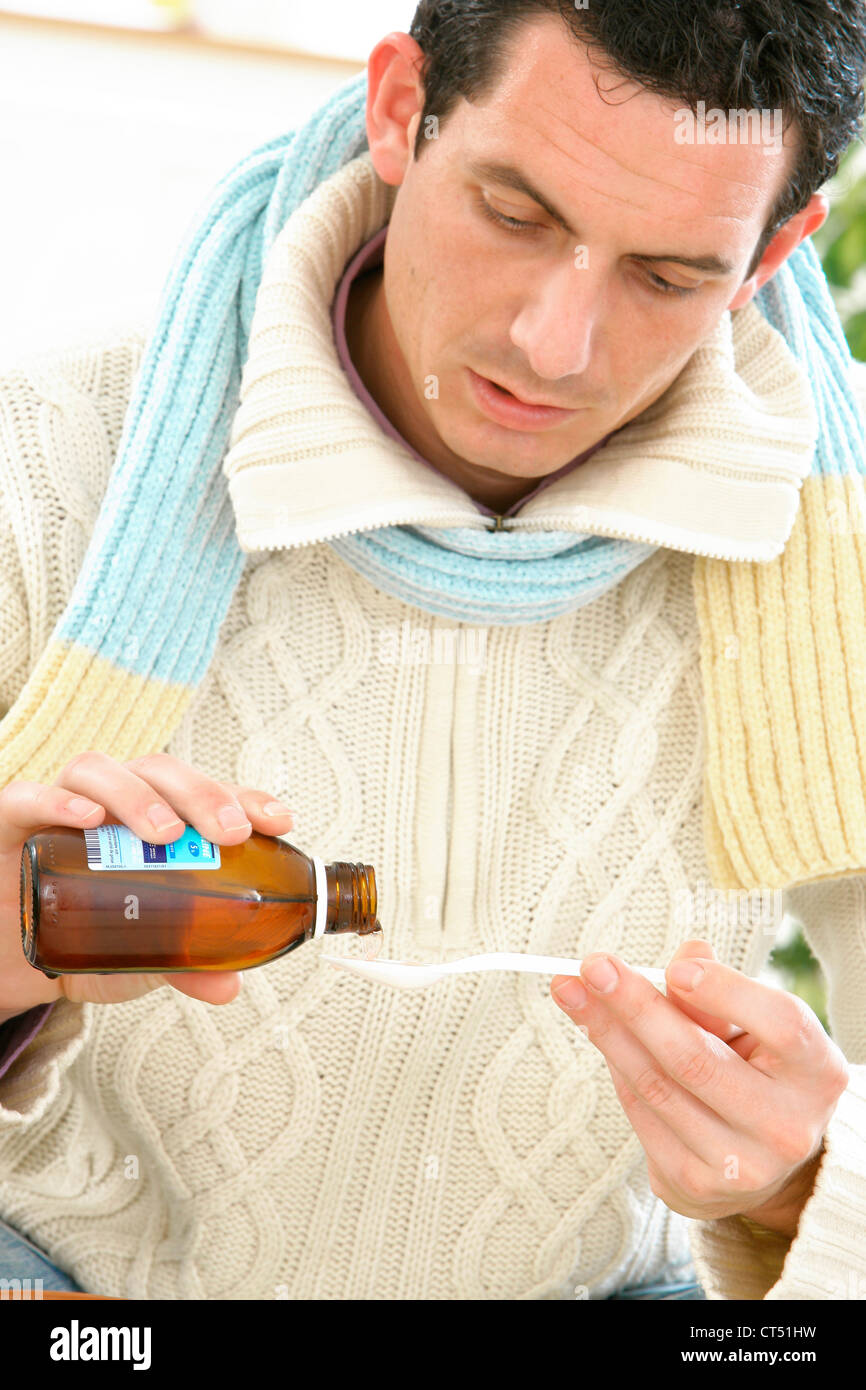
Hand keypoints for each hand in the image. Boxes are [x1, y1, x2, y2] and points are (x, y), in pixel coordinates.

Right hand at [0, 751, 294, 1016]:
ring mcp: (59, 807)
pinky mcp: (10, 822)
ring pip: (99, 770)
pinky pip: (27, 796)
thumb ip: (181, 964)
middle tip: (227, 834)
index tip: (278, 821)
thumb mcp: (138, 956)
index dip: (244, 799)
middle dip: (200, 795)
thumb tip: (228, 985)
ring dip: (138, 796)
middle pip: (159, 772)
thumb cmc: (80, 938)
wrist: (9, 959)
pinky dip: (58, 801)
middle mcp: (111, 805)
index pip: (204, 796)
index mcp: (152, 824)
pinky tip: (88, 820)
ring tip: (166, 835)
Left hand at [550, 938, 849, 1232]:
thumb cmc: (760, 1071)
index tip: (674, 966)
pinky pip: (640, 1111)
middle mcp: (786, 1126)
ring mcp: (740, 1165)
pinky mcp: (694, 1184)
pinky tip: (597, 1032)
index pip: (779, 1022)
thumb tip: (684, 959)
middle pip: (696, 1057)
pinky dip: (615, 1065)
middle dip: (634, 1006)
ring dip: (605, 1031)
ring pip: (656, 1085)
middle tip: (593, 967)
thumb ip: (721, 995)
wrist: (762, 1160)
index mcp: (817, 1072)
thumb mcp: (758, 1029)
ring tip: (572, 991)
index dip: (724, 991)